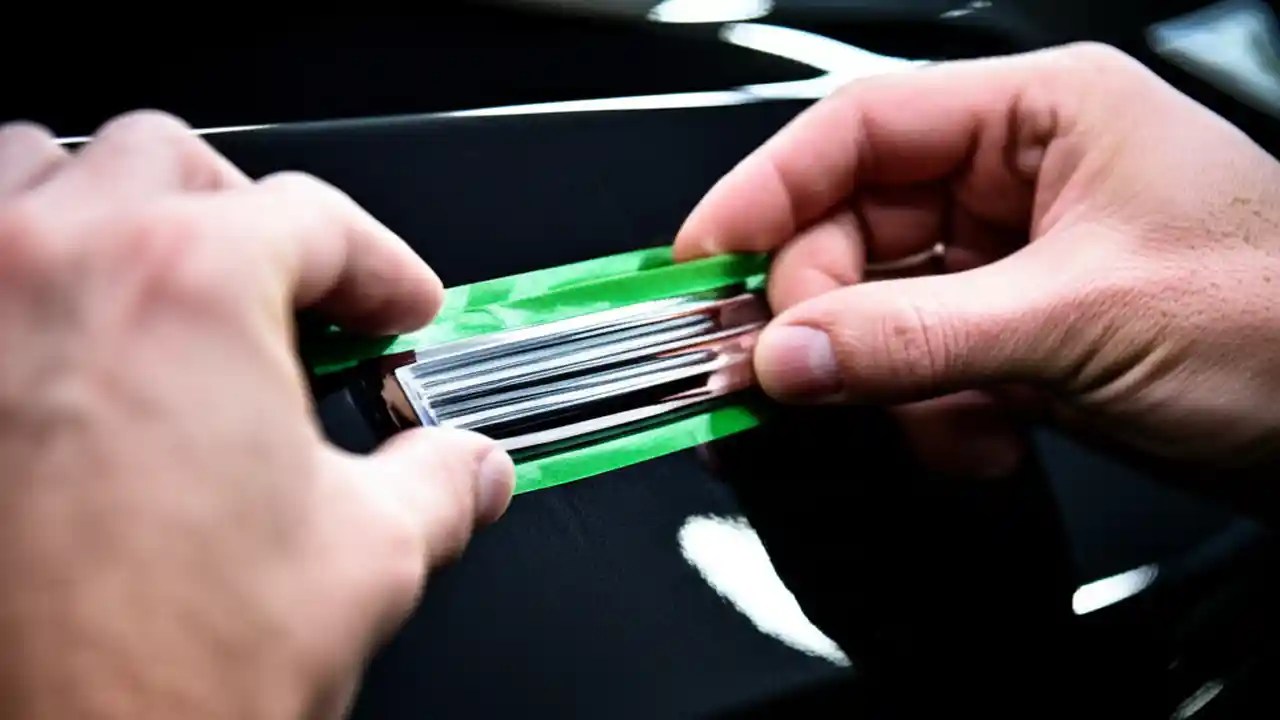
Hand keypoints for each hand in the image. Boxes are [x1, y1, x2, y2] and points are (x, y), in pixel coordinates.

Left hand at [0, 112, 513, 717]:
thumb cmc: (179, 667)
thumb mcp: (367, 558)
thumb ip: (437, 482)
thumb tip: (471, 467)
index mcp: (193, 285)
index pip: (315, 217)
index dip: (379, 265)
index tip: (396, 308)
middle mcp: (60, 266)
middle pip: (172, 159)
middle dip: (250, 213)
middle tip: (294, 291)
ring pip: (33, 171)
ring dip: (108, 206)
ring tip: (161, 275)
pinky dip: (13, 260)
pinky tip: (57, 327)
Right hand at [675, 43, 1279, 481]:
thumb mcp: (1080, 323)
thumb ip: (913, 339)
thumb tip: (786, 355)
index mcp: (1038, 117)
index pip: (857, 131)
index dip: (765, 195)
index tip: (704, 265)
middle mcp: (1019, 180)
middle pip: (854, 230)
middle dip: (826, 314)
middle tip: (792, 379)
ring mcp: (1016, 263)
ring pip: (882, 310)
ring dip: (887, 381)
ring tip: (933, 425)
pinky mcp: (1021, 336)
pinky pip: (923, 367)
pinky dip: (932, 417)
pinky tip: (983, 441)